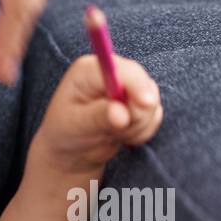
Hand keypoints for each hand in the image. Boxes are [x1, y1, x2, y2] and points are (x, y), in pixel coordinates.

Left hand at [33, 55, 163, 174]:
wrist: (72, 150)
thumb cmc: (65, 133)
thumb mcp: (75, 126)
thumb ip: (98, 118)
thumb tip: (121, 115)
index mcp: (90, 70)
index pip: (122, 70)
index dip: (137, 85)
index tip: (145, 103)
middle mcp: (112, 72)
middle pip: (144, 85)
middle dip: (136, 114)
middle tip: (118, 132)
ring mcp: (128, 86)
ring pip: (152, 103)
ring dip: (137, 126)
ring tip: (111, 135)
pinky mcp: (139, 101)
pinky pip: (154, 116)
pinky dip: (142, 131)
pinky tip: (121, 136)